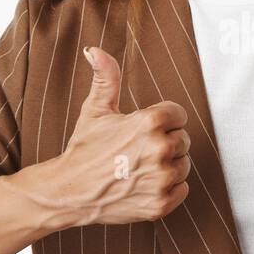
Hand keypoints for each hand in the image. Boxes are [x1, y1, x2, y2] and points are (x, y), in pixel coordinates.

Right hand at [16, 45, 190, 228]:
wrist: (70, 192)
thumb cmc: (84, 149)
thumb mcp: (95, 109)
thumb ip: (106, 76)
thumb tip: (94, 50)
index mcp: (148, 123)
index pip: (178, 114)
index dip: (163, 120)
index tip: (145, 129)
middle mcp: (158, 150)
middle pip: (183, 140)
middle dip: (165, 142)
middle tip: (139, 150)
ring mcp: (160, 179)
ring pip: (183, 165)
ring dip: (168, 165)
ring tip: (140, 167)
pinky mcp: (160, 204)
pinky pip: (183, 189)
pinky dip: (169, 188)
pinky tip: (146, 183)